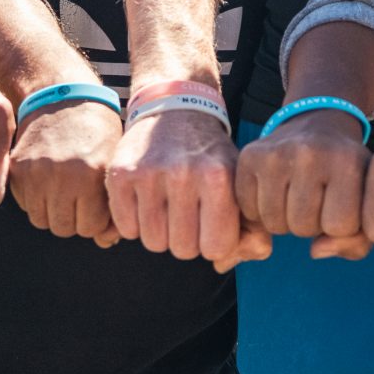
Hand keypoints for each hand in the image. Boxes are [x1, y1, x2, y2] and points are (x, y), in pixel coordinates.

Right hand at [9, 100, 123, 241]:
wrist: (63, 93)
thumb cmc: (97, 129)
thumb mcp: (112, 162)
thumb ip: (112, 204)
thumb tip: (105, 242)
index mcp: (90, 175)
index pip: (90, 228)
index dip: (96, 219)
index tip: (97, 203)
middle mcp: (60, 176)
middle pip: (63, 228)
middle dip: (74, 219)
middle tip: (79, 198)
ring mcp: (34, 172)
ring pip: (41, 219)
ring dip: (53, 211)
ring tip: (63, 190)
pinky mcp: (16, 167)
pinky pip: (24, 203)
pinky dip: (35, 199)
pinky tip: (47, 180)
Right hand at [106, 108, 270, 271]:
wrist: (175, 110)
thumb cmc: (211, 158)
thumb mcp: (240, 185)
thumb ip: (252, 230)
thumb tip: (224, 263)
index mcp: (219, 177)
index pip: (216, 248)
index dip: (213, 242)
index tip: (211, 223)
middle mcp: (183, 173)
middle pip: (183, 249)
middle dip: (186, 239)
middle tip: (187, 214)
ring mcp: (148, 173)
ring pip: (153, 242)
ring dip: (160, 233)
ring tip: (166, 207)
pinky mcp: (121, 174)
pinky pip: (127, 229)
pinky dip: (135, 223)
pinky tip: (146, 201)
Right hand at [236, 110, 369, 258]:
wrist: (317, 125)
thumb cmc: (344, 173)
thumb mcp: (364, 201)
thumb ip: (356, 240)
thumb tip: (315, 252)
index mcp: (348, 162)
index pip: (340, 227)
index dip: (339, 225)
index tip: (340, 203)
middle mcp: (311, 153)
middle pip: (303, 227)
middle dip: (310, 224)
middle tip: (314, 200)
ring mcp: (276, 153)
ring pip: (274, 223)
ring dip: (285, 220)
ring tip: (295, 197)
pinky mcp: (249, 155)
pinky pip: (250, 210)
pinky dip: (261, 210)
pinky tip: (274, 191)